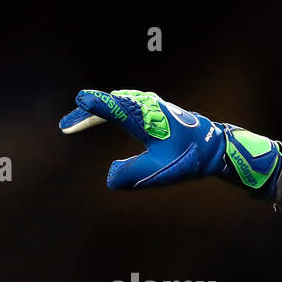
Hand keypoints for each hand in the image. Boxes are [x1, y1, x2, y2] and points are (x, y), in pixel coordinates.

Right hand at [59, 88, 279, 191]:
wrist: (215, 146)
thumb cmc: (189, 157)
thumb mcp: (160, 170)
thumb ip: (133, 174)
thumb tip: (110, 180)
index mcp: (144, 117)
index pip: (113, 107)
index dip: (94, 106)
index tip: (80, 101)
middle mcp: (145, 106)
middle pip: (109, 103)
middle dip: (87, 114)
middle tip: (66, 125)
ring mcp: (150, 104)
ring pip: (117, 102)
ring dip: (98, 110)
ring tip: (78, 122)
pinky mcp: (154, 108)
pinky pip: (126, 104)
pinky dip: (111, 109)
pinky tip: (103, 115)